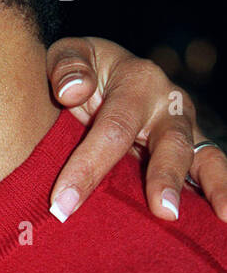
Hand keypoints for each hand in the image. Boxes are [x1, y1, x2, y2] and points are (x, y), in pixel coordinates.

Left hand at [46, 37, 226, 222]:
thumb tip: (72, 91)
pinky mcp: (192, 150)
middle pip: (171, 144)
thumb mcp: (68, 54)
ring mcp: (185, 128)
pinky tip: (220, 218)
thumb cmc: (78, 71)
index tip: (62, 203)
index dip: (88, 166)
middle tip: (163, 212)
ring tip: (221, 216)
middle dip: (164, 179)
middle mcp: (169, 104)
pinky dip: (219, 190)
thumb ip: (67, 67)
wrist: (99, 72)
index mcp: (138, 80)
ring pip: (206, 156)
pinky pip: (209, 169)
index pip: (114, 128)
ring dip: (214, 186)